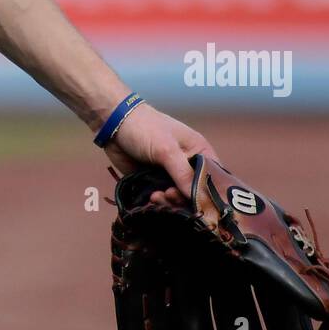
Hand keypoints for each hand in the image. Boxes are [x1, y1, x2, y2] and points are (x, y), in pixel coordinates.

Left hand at [103, 103, 217, 204]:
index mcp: (199, 151)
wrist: (114, 125)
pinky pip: (162, 199)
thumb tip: (199, 199)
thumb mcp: (166, 149)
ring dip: (170, 202)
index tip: (200, 204)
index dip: (210, 193)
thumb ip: (183, 173)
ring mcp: (170, 175)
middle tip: (170, 195)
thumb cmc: (145, 128)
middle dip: (184, 199)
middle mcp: (188, 165)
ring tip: (157, 196)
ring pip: (178, 199)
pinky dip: (159, 202)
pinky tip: (151, 198)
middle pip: (195, 193)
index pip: (214, 178)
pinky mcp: (154, 182)